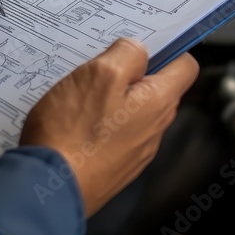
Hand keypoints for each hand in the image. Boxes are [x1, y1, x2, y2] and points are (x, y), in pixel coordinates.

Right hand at [20, 38, 198, 216]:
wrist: (48, 189)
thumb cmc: (73, 133)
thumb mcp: (100, 73)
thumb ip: (127, 54)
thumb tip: (138, 50)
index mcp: (159, 103)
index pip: (185, 66)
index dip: (168, 49)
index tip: (140, 44)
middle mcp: (154, 129)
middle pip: (157, 88)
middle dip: (132, 73)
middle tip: (100, 67)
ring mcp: (135, 150)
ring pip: (133, 111)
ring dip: (112, 98)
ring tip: (80, 95)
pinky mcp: (114, 165)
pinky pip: (115, 132)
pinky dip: (100, 122)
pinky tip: (74, 121)